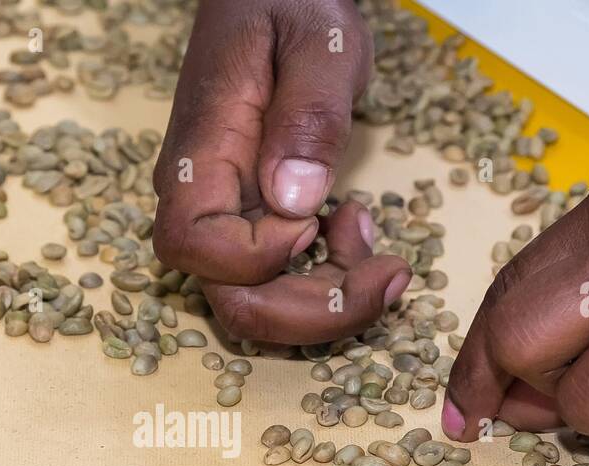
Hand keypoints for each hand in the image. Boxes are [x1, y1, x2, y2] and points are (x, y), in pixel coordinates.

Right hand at [152, 0, 409, 344]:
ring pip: (259, 305)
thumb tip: (294, 200)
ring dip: (328, 302)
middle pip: (233, 301)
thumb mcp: (318, 41)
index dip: (260, 257)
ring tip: (377, 246)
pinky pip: (279, 283)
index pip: (198, 247)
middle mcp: (202, 201)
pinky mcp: (254, 225)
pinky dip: (328, 282)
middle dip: (314, 312)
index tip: (317, 221)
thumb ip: (309, 115)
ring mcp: (226, 220)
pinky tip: (355, 229)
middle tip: (390, 274)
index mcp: (201, 155)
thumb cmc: (289, 4)